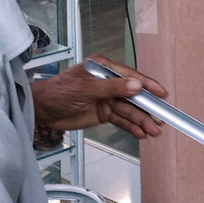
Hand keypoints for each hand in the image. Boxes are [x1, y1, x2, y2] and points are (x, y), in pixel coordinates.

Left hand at [31, 54, 168, 136]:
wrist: (41, 110)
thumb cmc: (59, 92)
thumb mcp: (86, 88)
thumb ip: (112, 87)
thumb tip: (136, 85)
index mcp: (104, 69)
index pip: (130, 76)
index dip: (147, 85)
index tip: (162, 93)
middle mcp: (108, 83)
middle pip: (133, 95)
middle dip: (147, 108)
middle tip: (160, 119)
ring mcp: (107, 99)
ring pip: (129, 110)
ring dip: (141, 121)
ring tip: (153, 131)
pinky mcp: (104, 113)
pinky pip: (121, 120)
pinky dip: (131, 127)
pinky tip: (141, 133)